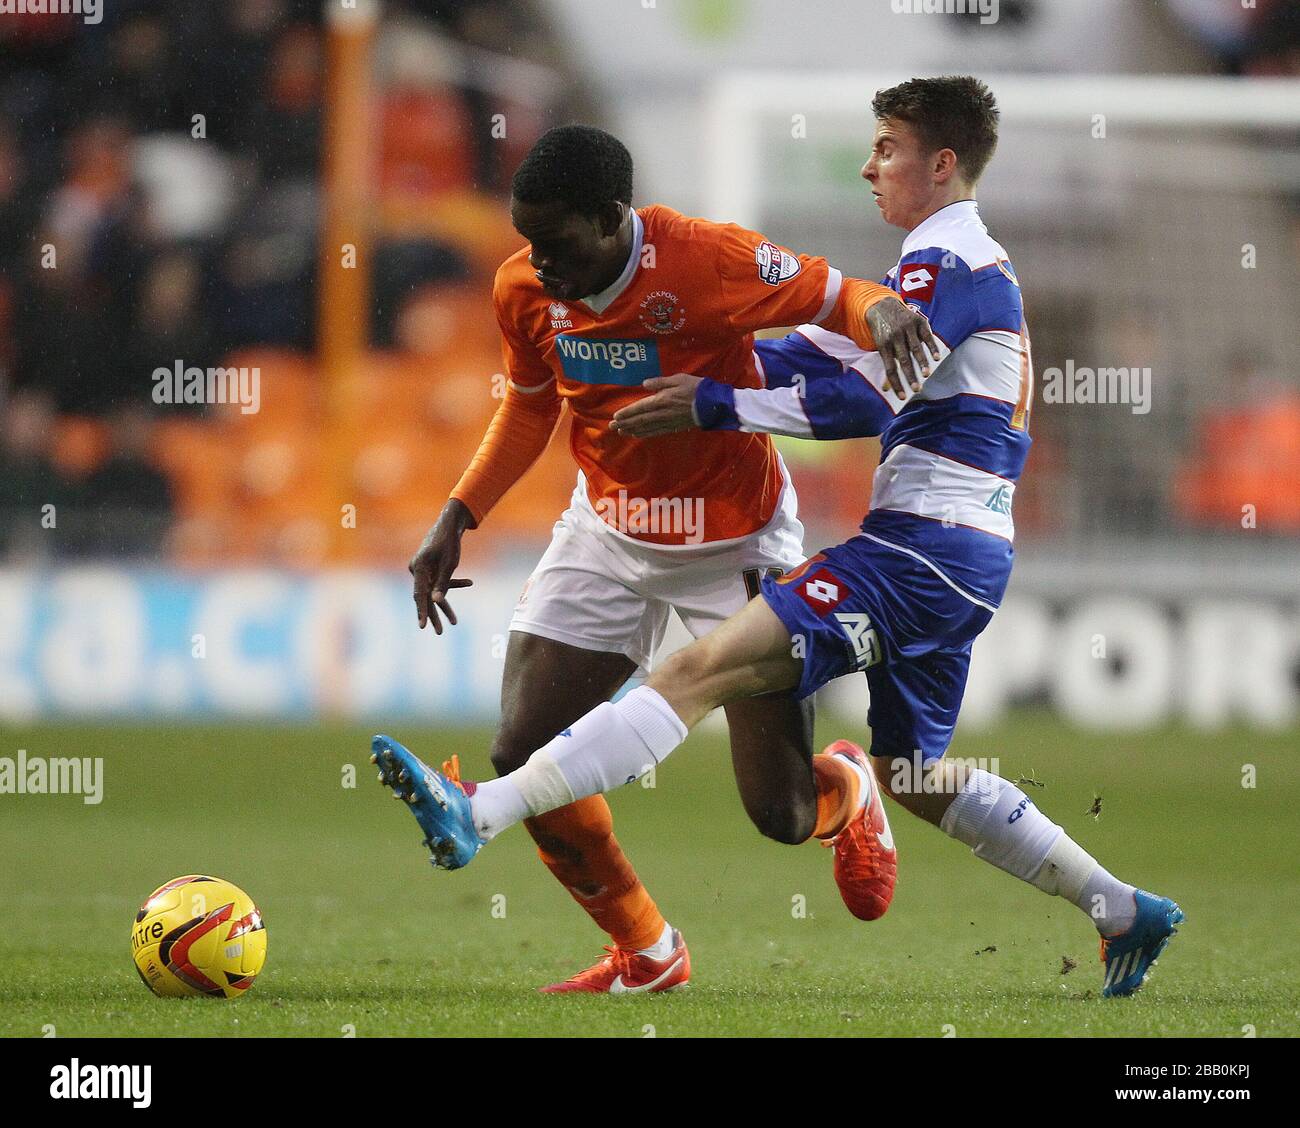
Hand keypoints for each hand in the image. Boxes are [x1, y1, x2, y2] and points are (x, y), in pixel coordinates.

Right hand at [409, 499, 474, 633]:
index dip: (422, 611)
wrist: (449, 524)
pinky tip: (469, 582)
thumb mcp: (449, 564)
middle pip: (425, 596)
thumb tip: (437, 602)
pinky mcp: (428, 569)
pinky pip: (438, 582)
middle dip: (435, 614)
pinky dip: (452, 584)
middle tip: (440, 632)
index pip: (419, 594)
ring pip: (432, 592)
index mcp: (418, 567)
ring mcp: (421, 569)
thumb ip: (443, 583)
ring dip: (444, 606)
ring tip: (454, 622)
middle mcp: (416, 569)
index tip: (423, 626)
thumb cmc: (449, 542)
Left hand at [609, 373, 703, 437]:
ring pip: (646, 428)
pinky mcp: (674, 427)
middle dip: (625, 423)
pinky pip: (657, 432)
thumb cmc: (696, 389)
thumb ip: (660, 383)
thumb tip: (644, 384)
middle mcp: (662, 413)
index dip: (627, 413)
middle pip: (640, 420)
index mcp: (661, 400)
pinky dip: (646, 434)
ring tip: (621, 432)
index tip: (616, 416)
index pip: (640, 408)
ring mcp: (668, 422)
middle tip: (612, 427)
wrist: (713, 405)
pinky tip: (639, 435)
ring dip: (633, 430)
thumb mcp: (678, 379)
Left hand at [867, 297, 940, 396]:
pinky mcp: (917, 320)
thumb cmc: (882, 331)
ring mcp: (906, 328)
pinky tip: (937, 358)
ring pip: (915, 348)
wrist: (882, 306)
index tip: (903, 396)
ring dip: (922, 362)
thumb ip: (887, 363)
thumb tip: (887, 388)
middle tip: (917, 388)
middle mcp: (895, 336)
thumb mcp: (880, 345)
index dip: (896, 383)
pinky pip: (927, 336)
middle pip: (903, 360)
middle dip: (910, 375)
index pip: (890, 369)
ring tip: (926, 375)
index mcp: (883, 345)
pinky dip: (932, 347)